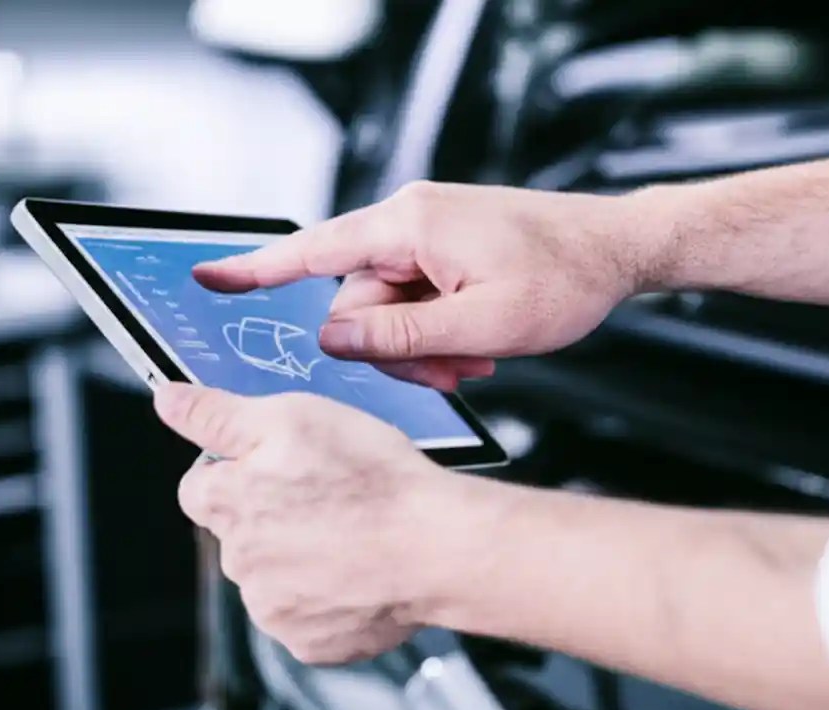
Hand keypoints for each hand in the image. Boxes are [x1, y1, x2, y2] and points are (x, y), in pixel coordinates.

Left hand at [154, 381, 491, 663]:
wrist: (436, 547)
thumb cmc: (372, 479)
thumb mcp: (291, 416)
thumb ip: (217, 413)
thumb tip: (166, 400)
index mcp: (227, 503)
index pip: (199, 486)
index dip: (236, 469)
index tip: (278, 464)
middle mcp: (241, 562)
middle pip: (240, 533)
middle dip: (274, 514)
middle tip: (330, 493)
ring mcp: (274, 609)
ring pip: (275, 577)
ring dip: (302, 557)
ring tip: (353, 532)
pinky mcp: (311, 643)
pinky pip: (309, 616)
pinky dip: (330, 597)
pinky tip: (361, 569)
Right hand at [193, 182, 645, 389]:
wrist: (620, 248)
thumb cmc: (565, 276)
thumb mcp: (482, 323)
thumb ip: (400, 336)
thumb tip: (334, 338)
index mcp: (410, 226)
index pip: (314, 251)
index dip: (258, 271)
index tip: (209, 279)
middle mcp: (411, 222)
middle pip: (359, 300)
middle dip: (396, 347)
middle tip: (453, 368)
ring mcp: (430, 235)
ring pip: (392, 309)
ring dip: (426, 344)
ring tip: (479, 354)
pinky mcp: (448, 249)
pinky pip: (419, 298)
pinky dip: (440, 329)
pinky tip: (480, 342)